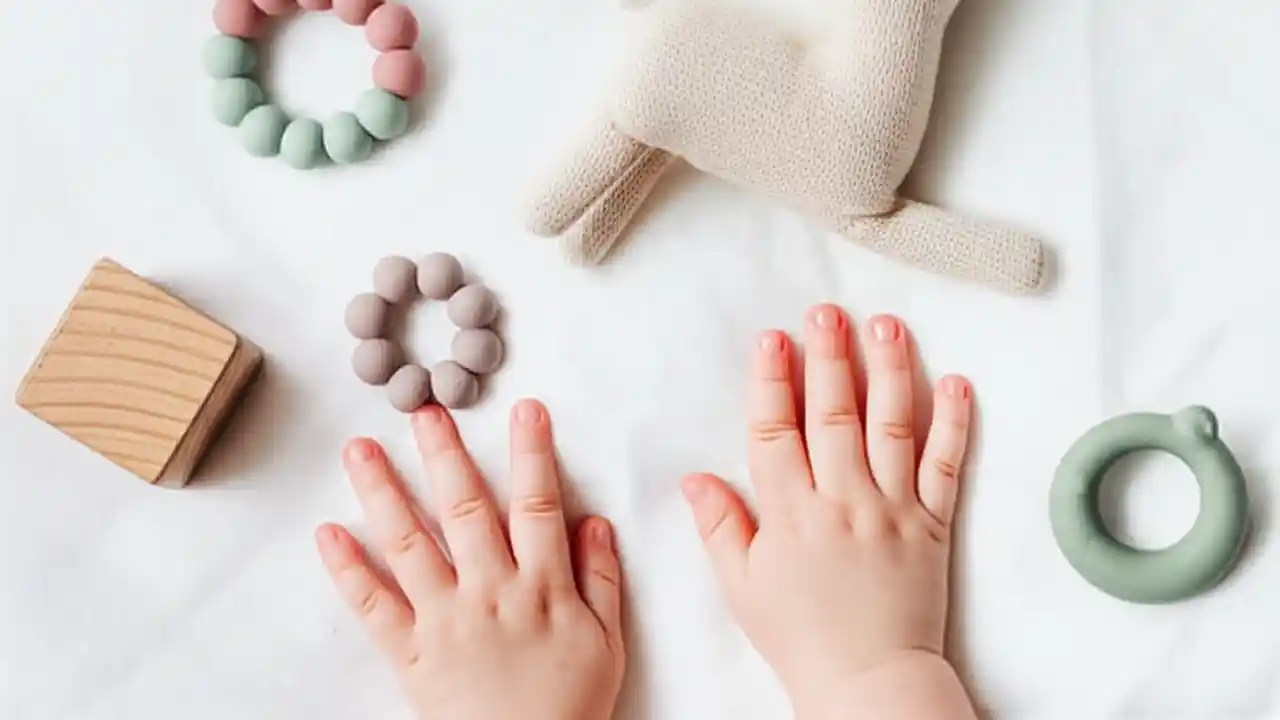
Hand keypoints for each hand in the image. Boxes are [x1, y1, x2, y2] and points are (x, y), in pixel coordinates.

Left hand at [316, 400, 624, 719]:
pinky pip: (374, 606)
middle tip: (422, 409)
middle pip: (465, 508)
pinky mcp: (410, 653)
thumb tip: (594, 521)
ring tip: (360, 450)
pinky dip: (348, 569)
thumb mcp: (607, 643)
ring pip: (411, 543)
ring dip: (383, 492)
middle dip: (444, 454)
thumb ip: (603, 579)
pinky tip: (328, 532)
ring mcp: (446, 619)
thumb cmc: (570, 708)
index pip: (538, 504)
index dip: (532, 453)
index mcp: (543, 586)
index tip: (525, 410)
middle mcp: (491, 591)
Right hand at [681, 305, 974, 717]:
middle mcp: (843, 502)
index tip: (773, 339)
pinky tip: (956, 384)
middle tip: (827, 312)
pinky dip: (955, 425)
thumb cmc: (799, 637)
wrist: (869, 683)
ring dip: (889, 371)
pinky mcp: (933, 526)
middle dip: (829, 357)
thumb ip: (720, 527)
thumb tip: (695, 478)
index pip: (776, 432)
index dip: (772, 382)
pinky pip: (947, 468)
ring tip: (886, 326)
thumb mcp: (742, 586)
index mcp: (791, 515)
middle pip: (834, 415)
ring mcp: (893, 510)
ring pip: (892, 427)